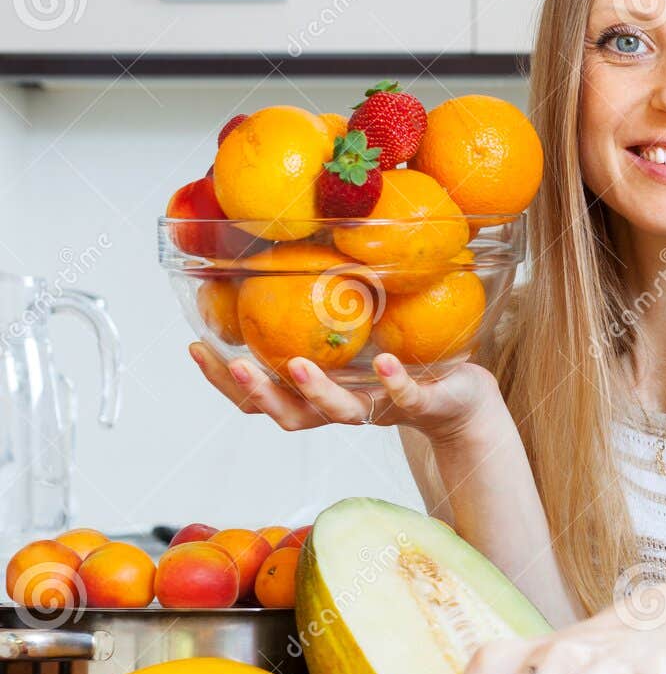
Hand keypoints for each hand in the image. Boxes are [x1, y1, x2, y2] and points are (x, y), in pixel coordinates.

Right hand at [190, 342, 497, 441]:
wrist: (462, 398)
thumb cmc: (401, 363)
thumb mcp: (354, 338)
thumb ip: (319, 313)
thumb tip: (275, 258)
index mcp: (318, 394)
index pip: (260, 396)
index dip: (224, 381)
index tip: (196, 349)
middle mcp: (343, 407)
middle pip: (288, 414)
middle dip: (258, 394)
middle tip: (236, 367)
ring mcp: (380, 408)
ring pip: (339, 411)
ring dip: (316, 391)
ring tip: (298, 365)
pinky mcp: (421, 403)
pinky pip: (405, 395)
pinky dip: (392, 381)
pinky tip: (383, 361)